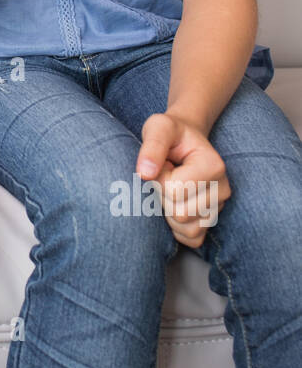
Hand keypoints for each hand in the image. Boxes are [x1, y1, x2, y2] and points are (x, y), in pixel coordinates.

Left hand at [135, 111, 230, 248]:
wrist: (184, 140)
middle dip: (163, 196)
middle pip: (180, 213)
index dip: (160, 178)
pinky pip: (192, 239)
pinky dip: (177, 228)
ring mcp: (219, 207)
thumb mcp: (159, 127)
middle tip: (167, 175)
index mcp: (214, 166)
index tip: (165, 163)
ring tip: (172, 187)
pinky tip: (174, 205)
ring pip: (186, 228)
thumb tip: (145, 173)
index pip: (174, 190)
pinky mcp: (212, 221)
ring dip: (168, 211)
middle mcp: (223, 189)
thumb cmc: (171, 133)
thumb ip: (152, 147)